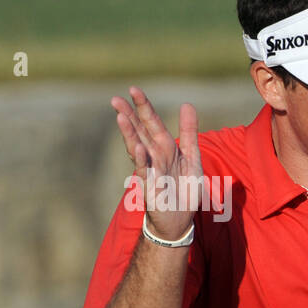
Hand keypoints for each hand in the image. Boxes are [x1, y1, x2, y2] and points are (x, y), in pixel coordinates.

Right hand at [110, 86, 201, 240]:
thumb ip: (189, 132)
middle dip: (129, 115)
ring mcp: (149, 170)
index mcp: (164, 147)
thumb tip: (187, 104)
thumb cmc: (184, 188)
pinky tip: (138, 147)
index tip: (133, 89)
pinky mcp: (150, 186)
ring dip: (129, 133)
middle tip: (116, 98)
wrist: (180, 218)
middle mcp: (153, 155)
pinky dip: (141, 159)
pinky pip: (144, 171)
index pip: (152, 123)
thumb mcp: (192, 157)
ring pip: (136, 148)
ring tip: (121, 116)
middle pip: (139, 132)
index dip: (143, 107)